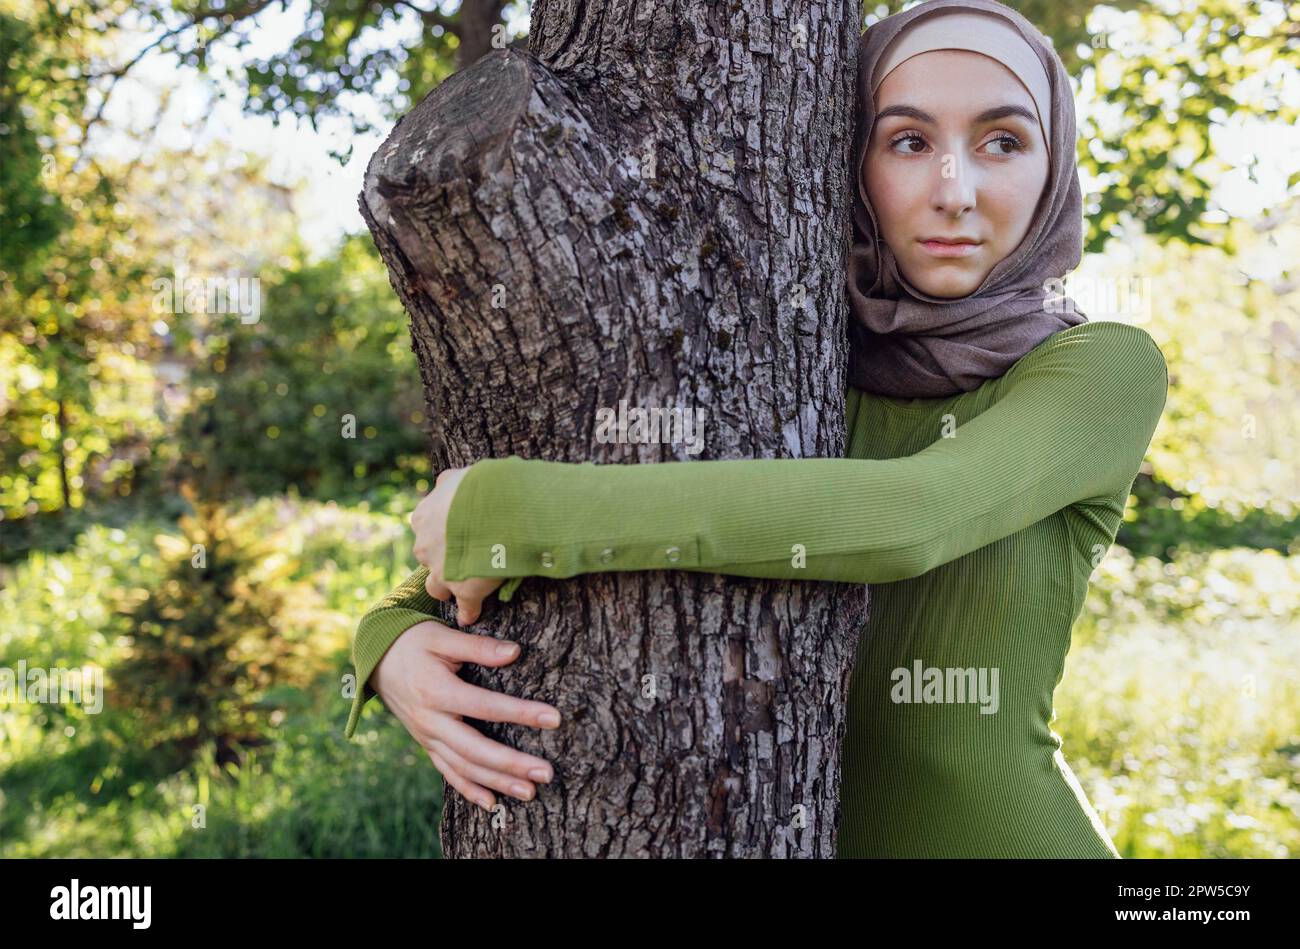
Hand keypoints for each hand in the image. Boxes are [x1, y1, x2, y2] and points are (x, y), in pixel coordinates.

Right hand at [372, 619, 560, 810]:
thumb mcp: (443, 637)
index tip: (554, 719)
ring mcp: (427, 736)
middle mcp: (431, 720)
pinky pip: (447, 772)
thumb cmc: (413, 642)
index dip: (521, 713)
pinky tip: (492, 804)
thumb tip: (515, 652)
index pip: (485, 706)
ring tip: (530, 792)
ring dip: (497, 782)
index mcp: (437, 691)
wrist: (376, 659)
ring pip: (464, 767)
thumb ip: (479, 647)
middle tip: (546, 773)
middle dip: (512, 764)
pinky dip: (469, 790)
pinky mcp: (426, 744)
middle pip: (475, 749)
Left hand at [411, 465, 503, 625]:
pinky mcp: (464, 591)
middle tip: (462, 558)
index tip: (454, 534)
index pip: (425, 529)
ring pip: (437, 587)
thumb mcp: (460, 475)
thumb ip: (449, 482)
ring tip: (462, 589)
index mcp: (423, 517)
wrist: (500, 507)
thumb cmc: (483, 486)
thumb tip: (445, 482)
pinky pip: (466, 608)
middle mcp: (425, 546)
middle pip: (429, 559)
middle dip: (442, 559)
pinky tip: (471, 617)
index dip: (441, 533)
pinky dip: (469, 612)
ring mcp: (442, 572)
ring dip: (448, 587)